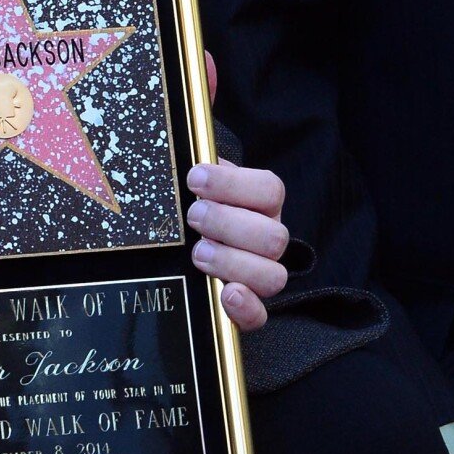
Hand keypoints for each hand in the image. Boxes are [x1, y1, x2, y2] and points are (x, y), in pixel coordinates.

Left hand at [186, 160, 287, 330]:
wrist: (180, 237)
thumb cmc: (189, 204)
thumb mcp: (193, 181)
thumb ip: (198, 164)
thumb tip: (191, 137)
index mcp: (260, 203)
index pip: (269, 190)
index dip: (233, 184)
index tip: (194, 179)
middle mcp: (267, 238)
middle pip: (273, 236)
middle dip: (227, 225)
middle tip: (193, 216)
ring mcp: (260, 273)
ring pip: (272, 276)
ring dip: (233, 262)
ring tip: (198, 252)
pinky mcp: (246, 307)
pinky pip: (260, 317)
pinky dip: (246, 308)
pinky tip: (226, 294)